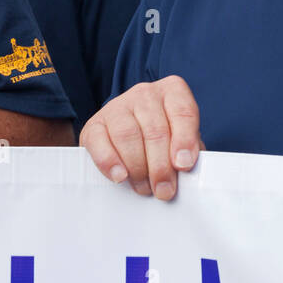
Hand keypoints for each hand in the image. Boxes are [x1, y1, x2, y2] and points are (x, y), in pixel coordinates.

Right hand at [80, 76, 201, 200]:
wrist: (130, 140)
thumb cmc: (163, 142)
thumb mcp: (182, 142)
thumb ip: (188, 152)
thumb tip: (185, 168)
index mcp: (172, 91)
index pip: (183, 112)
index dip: (185, 140)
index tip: (184, 165)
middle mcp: (145, 94)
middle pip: (155, 130)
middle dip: (161, 166)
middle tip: (164, 190)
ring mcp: (117, 106)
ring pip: (128, 136)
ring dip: (138, 168)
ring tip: (145, 188)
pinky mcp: (94, 124)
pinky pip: (99, 141)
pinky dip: (110, 161)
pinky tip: (120, 176)